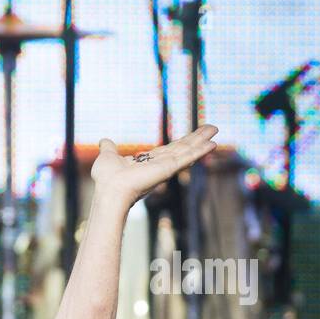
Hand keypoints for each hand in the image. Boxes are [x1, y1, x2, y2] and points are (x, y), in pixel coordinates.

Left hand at [91, 124, 218, 207]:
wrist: (110, 190)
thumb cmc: (106, 178)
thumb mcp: (107, 157)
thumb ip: (108, 148)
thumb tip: (104, 141)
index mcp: (147, 163)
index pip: (168, 150)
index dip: (181, 143)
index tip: (192, 136)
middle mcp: (159, 165)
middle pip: (182, 148)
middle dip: (197, 138)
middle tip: (212, 128)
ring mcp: (165, 167)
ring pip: (188, 150)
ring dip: (202, 140)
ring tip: (215, 129)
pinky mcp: (169, 169)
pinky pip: (188, 157)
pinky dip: (200, 150)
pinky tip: (213, 143)